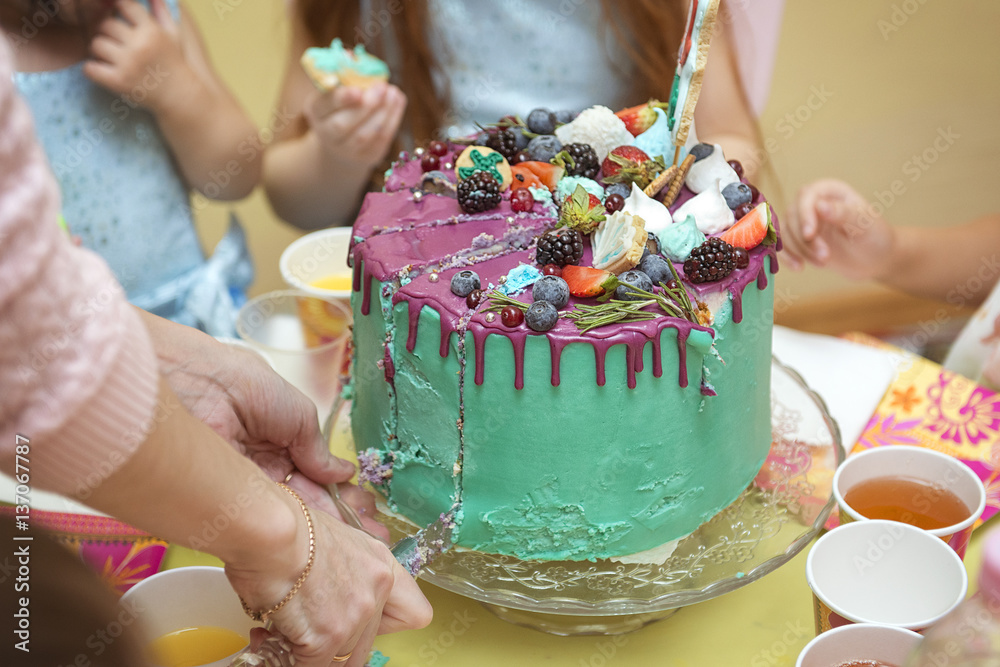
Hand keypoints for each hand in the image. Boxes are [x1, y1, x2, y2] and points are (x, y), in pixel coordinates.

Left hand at [82, 0, 188, 111]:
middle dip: (107, 33)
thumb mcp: (173, 34)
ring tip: (110, 57)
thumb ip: (161, 11)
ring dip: (99, 50)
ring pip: (96, 45)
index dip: (118, 8)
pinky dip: (91, 69)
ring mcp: (128, 64)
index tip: (119, 18)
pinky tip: (101, 70)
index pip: (125, 5)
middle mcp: (139, 45)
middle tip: (115, 42)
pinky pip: (90, 68)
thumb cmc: (175, 63)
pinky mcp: (119, 82)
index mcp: (152, 31)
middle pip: (105, 26)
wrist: (180, 97)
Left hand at [138, 310, 388, 539]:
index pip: (313, 469)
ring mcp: (245, 487)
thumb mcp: (293, 409)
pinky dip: (298, 532)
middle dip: (341, 515)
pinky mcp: (226, 506)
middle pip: (306, 496)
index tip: (365, 507)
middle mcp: (261, 464)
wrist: (189, 388)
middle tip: (372, 534)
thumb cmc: (240, 385)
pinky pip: (267, 520)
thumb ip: (316, 447)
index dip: (340, 489)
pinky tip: (327, 543)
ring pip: (291, 512)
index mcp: (275, 436)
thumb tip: (342, 473)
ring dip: (326, 528)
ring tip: (362, 544)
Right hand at [227, 502, 432, 666]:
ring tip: (282, 629)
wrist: (269, 530)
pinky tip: (267, 635)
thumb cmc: (289, 525)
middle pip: (367, 644)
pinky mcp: (327, 639)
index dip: (387, 623)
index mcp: (381, 565)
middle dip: (336, 641)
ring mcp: (354, 618)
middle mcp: (376, 592)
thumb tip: (330, 589)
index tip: (361, 620)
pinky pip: (310, 664)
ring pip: (339, 659)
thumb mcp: (336, 539)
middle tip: (308, 625)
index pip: (415, 614)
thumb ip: (348, 570)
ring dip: (311, 650)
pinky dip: (289, 655)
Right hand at [304, 82, 406, 169]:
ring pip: (365, 135)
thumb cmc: (341, 106)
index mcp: (316, 112)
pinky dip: (392, 119)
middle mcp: (327, 135)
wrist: (343, 141)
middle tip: (381, 87)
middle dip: (365, 106)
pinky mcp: (367, 157)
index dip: (341, 99)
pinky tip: (397, 101)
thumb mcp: (337, 92)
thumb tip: (370, 73)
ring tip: (393, 93)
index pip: (324, 106)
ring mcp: (347, 150)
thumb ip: (347, 82)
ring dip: (382, 112)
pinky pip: (381, 140)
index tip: (358, 90)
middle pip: (343, 125)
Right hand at [783, 179, 895, 279]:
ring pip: (786, 231)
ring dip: (799, 250)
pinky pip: (782, 244)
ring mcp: (804, 220)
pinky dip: (787, 256)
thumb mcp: (864, 225)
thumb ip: (843, 213)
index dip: (804, 214)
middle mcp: (813, 202)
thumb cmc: (875, 238)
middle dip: (805, 239)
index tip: (810, 234)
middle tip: (825, 257)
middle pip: (793, 215)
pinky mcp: (799, 238)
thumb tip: (820, 206)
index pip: (806, 196)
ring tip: (823, 263)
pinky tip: (799, 267)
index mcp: (830, 191)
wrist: (875, 259)